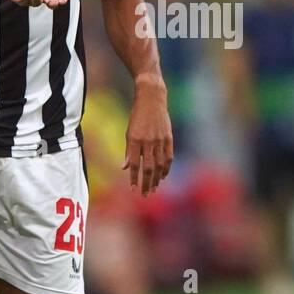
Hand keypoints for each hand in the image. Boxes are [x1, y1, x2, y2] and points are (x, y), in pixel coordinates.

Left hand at [123, 78, 173, 195]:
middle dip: (146, 183)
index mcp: (135, 140)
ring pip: (159, 164)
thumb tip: (124, 167)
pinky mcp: (169, 138)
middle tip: (145, 194)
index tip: (132, 189)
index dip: (133, 178)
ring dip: (156, 179)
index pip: (134, 164)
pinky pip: (168, 157)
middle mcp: (148, 141)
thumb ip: (128, 151)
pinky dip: (166, 168)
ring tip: (153, 188)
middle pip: (148, 167)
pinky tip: (163, 176)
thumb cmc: (137, 116)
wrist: (152, 98)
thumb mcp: (129, 132)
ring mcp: (160, 140)